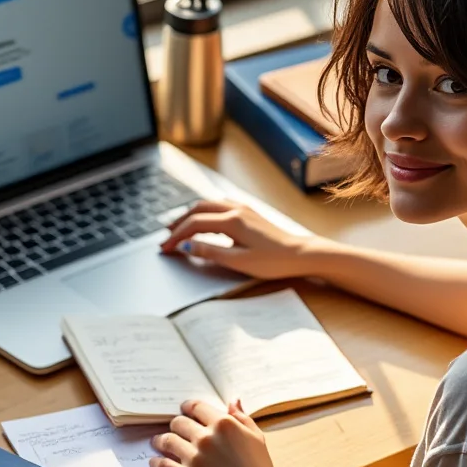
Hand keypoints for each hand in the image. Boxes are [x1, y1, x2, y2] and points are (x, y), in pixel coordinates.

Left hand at [149, 399, 299, 466]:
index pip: (196, 407)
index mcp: (223, 424)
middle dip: (175, 425)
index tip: (184, 410)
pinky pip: (164, 465)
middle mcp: (206, 437)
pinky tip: (155, 462)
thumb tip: (232, 401)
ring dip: (160, 440)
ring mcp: (194, 458)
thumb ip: (242, 417)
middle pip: (178, 423)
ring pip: (167, 441)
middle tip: (174, 429)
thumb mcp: (256, 437)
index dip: (187, 407)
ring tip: (158, 442)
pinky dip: (157, 462)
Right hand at [159, 200, 316, 279]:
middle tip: (166, 237)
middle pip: (197, 209)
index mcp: (232, 221)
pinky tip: (204, 219)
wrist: (300, 254)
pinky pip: (220, 205)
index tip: (165, 249)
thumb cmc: (273, 261)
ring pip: (208, 204)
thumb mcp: (239, 262)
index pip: (194, 225)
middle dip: (179, 223)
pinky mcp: (249, 212)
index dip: (177, 237)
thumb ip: (210, 252)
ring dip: (191, 214)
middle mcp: (236, 210)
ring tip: (179, 227)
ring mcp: (243, 209)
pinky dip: (205, 211)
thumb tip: (187, 246)